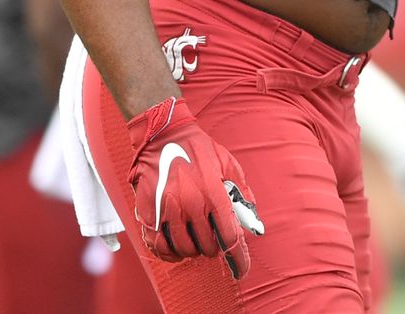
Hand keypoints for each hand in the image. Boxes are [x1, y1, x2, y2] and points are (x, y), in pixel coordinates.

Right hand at [126, 97, 263, 278]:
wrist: (163, 134)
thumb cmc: (200, 150)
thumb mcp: (229, 165)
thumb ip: (243, 196)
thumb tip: (255, 226)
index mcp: (213, 193)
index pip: (230, 238)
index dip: (239, 259)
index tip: (242, 270)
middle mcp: (190, 204)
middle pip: (207, 247)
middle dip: (214, 247)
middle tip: (213, 238)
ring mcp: (167, 210)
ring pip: (185, 249)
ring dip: (194, 250)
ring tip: (196, 240)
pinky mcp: (148, 212)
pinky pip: (159, 247)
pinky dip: (170, 253)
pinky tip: (176, 247)